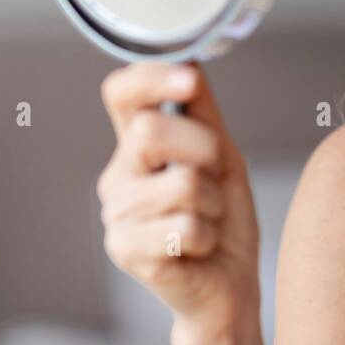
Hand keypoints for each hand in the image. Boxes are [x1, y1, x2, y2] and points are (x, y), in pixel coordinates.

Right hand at [97, 61, 259, 336]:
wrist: (229, 286)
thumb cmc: (225, 220)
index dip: (149, 77)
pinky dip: (208, 236)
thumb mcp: (223, 157)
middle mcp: (117, 174)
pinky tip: (198, 248)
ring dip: (213, 203)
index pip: (121, 94)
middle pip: (150, 129)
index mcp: (137, 145)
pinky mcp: (125, 250)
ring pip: (180, 182)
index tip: (189, 80)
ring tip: (207, 220)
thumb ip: (204, 114)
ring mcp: (115, 213)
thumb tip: (189, 58)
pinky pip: (184, 225)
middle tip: (215, 177)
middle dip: (203, 149)